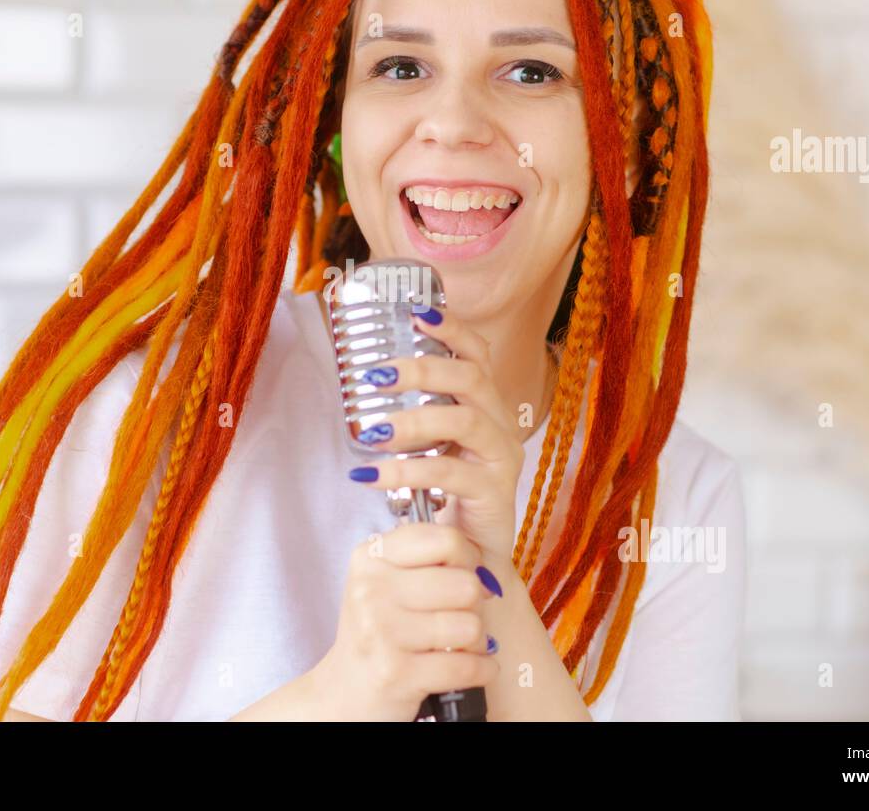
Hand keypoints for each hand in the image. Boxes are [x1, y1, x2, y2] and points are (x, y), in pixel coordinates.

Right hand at [312, 522, 502, 720]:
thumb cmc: (381, 628)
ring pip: (470, 626)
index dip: (468, 557)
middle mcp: (370, 588)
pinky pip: (466, 666)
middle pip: (466, 584)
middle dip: (474, 605)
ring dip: (475, 641)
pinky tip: (470, 667)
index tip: (463, 574)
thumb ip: (430, 559)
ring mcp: (380, 631)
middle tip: (458, 615)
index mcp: (371, 557)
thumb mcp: (390, 580)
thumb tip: (486, 575)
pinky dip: (480, 669)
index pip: (446, 539)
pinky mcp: (395, 672)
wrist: (347, 688)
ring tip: (456, 644)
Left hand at [348, 305, 524, 561]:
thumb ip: (413, 413)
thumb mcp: (430, 445)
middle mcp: (501, 424)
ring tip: (370, 431)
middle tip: (375, 374)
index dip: (452, 329)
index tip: (417, 312)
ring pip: (464, 421)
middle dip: (421, 370)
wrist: (470, 557)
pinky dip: (406, 471)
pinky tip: (371, 474)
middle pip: (471, 378)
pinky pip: (450, 472)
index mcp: (486, 406)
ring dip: (411, 420)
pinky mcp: (495, 493)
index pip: (477, 354)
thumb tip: (366, 376)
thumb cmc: (445, 495)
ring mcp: (503, 458)